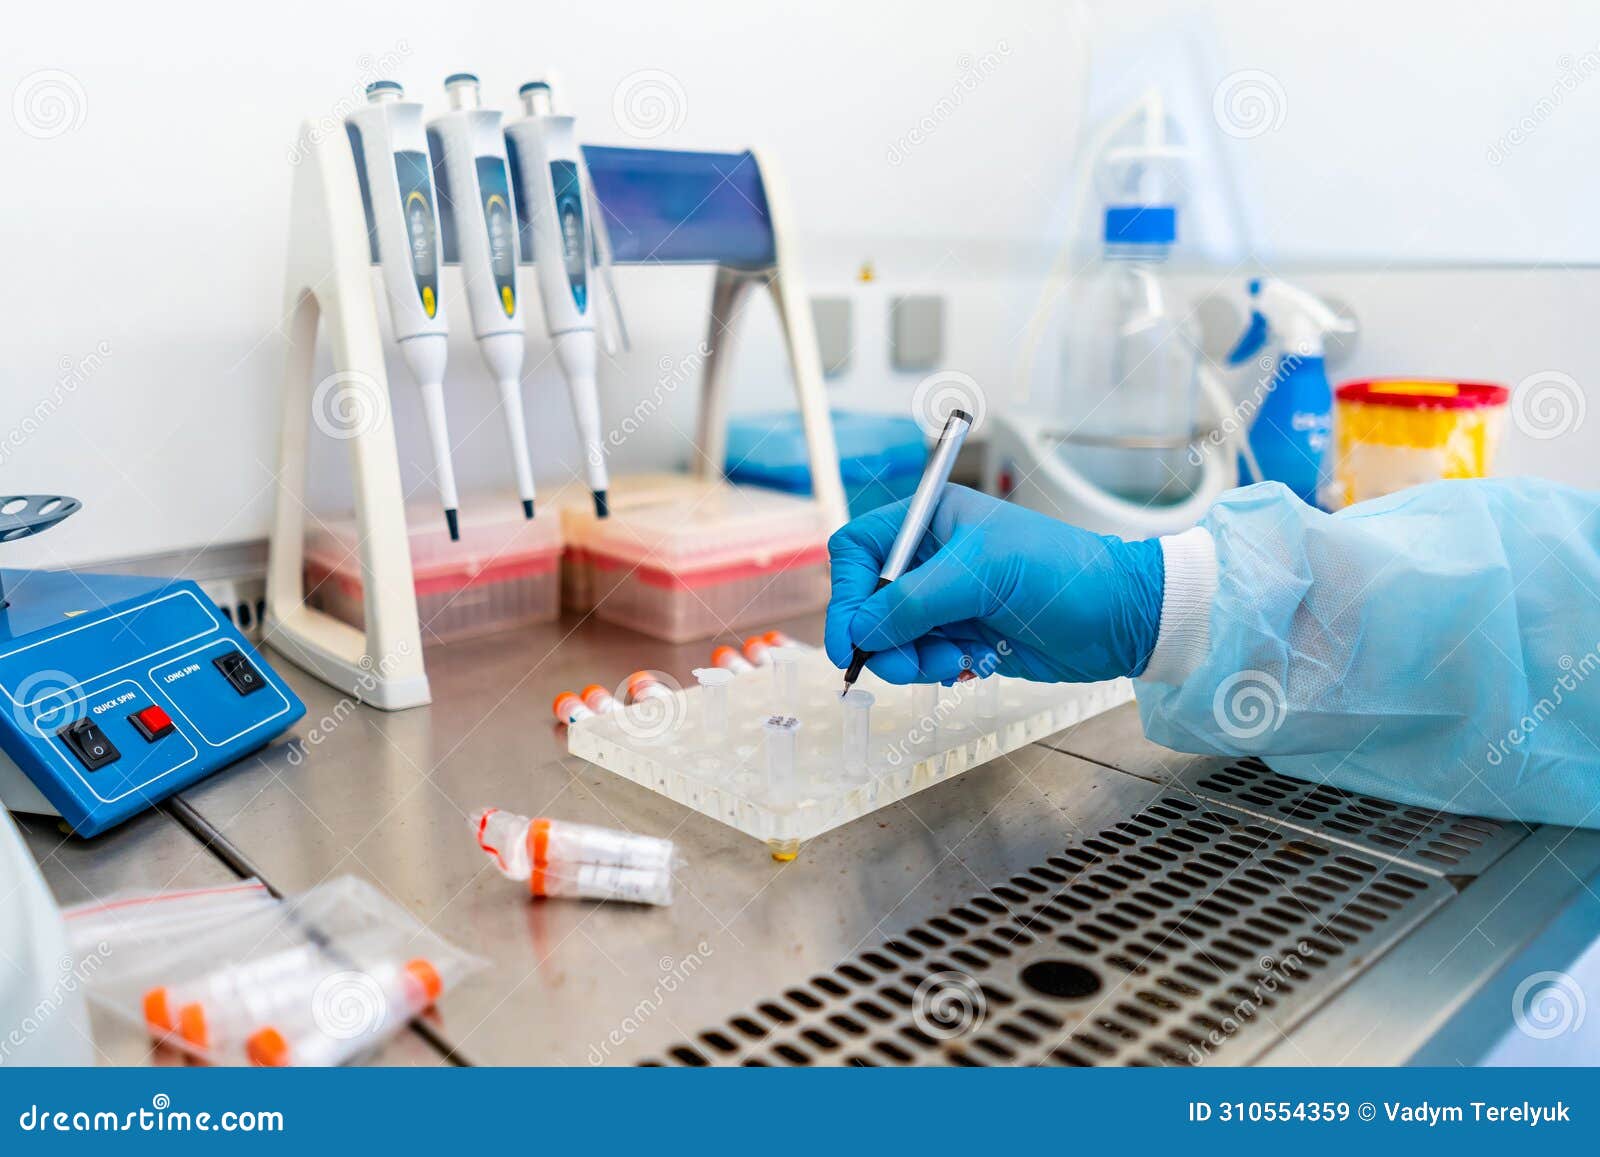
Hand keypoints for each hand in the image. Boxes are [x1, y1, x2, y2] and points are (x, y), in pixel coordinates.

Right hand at [824, 486, 1164, 684]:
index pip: (859, 551)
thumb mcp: (982, 576)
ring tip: (957, 660)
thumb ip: (914, 602)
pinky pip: (921, 658)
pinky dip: (937, 668)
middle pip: (868, 603)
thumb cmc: (1062, 574)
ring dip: (913, 659)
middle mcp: (932, 559)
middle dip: (882, 638)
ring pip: (892, 639)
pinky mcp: (962, 636)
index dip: (847, 593)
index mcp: (931, 521)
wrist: (1121, 618)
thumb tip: (860, 631)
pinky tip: (973, 663)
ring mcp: (946, 600)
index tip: (850, 638)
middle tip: (907, 665)